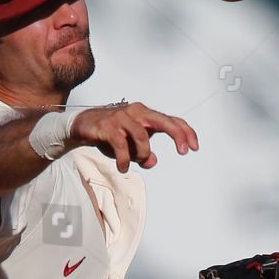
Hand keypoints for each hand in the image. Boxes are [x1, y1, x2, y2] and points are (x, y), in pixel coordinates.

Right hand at [68, 101, 197, 172]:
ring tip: (135, 162)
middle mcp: (137, 112)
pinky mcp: (108, 126)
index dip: (185, 132)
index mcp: (146, 115)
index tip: (194, 147)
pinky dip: (124, 159)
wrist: (84, 125)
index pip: (171, 120)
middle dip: (177, 135)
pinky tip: (123, 167)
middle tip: (184, 151)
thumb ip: (142, 154)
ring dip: (142, 153)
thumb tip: (152, 161)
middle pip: (163, 121)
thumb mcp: (130, 146)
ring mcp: (122, 117)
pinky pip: (122, 145)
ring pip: (142, 136)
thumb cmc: (110, 133)